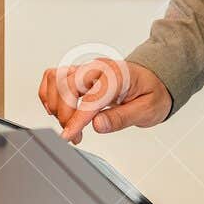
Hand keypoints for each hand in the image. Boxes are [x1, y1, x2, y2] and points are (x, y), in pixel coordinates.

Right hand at [37, 57, 172, 144]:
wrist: (153, 80)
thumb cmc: (152, 93)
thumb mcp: (147, 110)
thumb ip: (121, 118)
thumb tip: (98, 125)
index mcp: (117, 75)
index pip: (91, 98)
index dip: (77, 119)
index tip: (68, 136)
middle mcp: (98, 68)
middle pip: (67, 85)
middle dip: (65, 114)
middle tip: (75, 136)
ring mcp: (86, 68)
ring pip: (56, 78)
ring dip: (55, 104)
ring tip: (68, 123)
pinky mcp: (78, 73)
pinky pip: (53, 77)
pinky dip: (49, 94)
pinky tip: (56, 110)